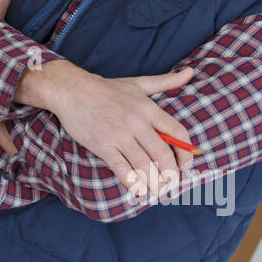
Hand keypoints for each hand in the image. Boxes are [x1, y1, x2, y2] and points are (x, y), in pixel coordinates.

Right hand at [49, 64, 197, 195]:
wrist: (71, 90)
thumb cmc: (107, 88)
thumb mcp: (139, 83)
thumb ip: (166, 81)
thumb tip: (190, 72)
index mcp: (148, 108)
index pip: (177, 133)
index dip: (186, 153)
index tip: (186, 165)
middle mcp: (136, 122)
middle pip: (163, 154)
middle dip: (171, 174)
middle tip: (171, 183)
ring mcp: (119, 135)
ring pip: (144, 165)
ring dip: (154, 182)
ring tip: (158, 189)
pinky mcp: (102, 146)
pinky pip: (122, 169)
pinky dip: (133, 183)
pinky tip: (139, 190)